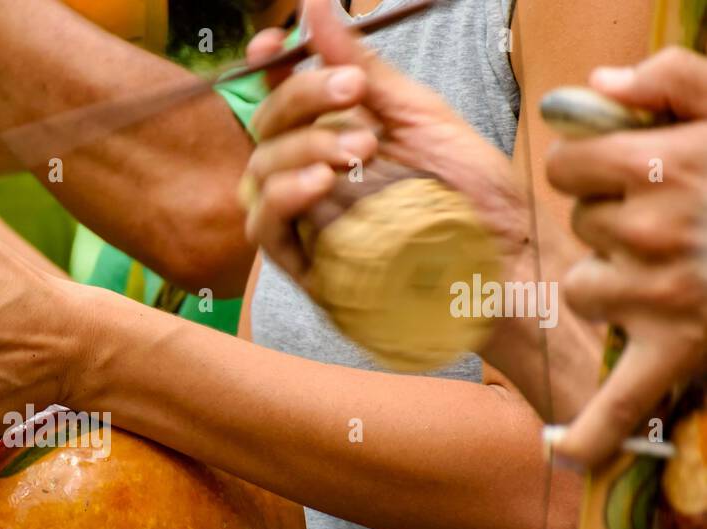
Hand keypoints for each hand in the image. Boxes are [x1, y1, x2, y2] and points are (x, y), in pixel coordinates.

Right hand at [242, 0, 525, 286]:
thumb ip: (363, 65)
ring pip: (259, 174)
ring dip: (301, 147)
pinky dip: (284, 197)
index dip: (270, 67)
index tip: (273, 41)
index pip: (283, 97)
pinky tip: (321, 181)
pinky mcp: (308, 266)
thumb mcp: (422, 115)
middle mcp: (314, 176)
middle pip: (266, 127)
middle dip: (302, 98)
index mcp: (337, 136)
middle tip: (355, 91)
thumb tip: (316, 6)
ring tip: (360, 149)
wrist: (505, 261)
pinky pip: (265, 228)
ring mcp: (308, 221)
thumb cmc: (473, 196)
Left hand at [545, 48, 706, 466]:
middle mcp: (646, 231)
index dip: (590, 167)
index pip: (564, 167)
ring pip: (583, 287)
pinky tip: (561, 453)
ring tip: (674, 269)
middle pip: (578, 227)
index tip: (623, 170)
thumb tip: (596, 87)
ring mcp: (656, 296)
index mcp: (654, 165)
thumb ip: (669, 79)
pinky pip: (620, 404)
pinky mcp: (675, 351)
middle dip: (611, 220)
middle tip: (675, 221)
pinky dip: (592, 434)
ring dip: (612, 280)